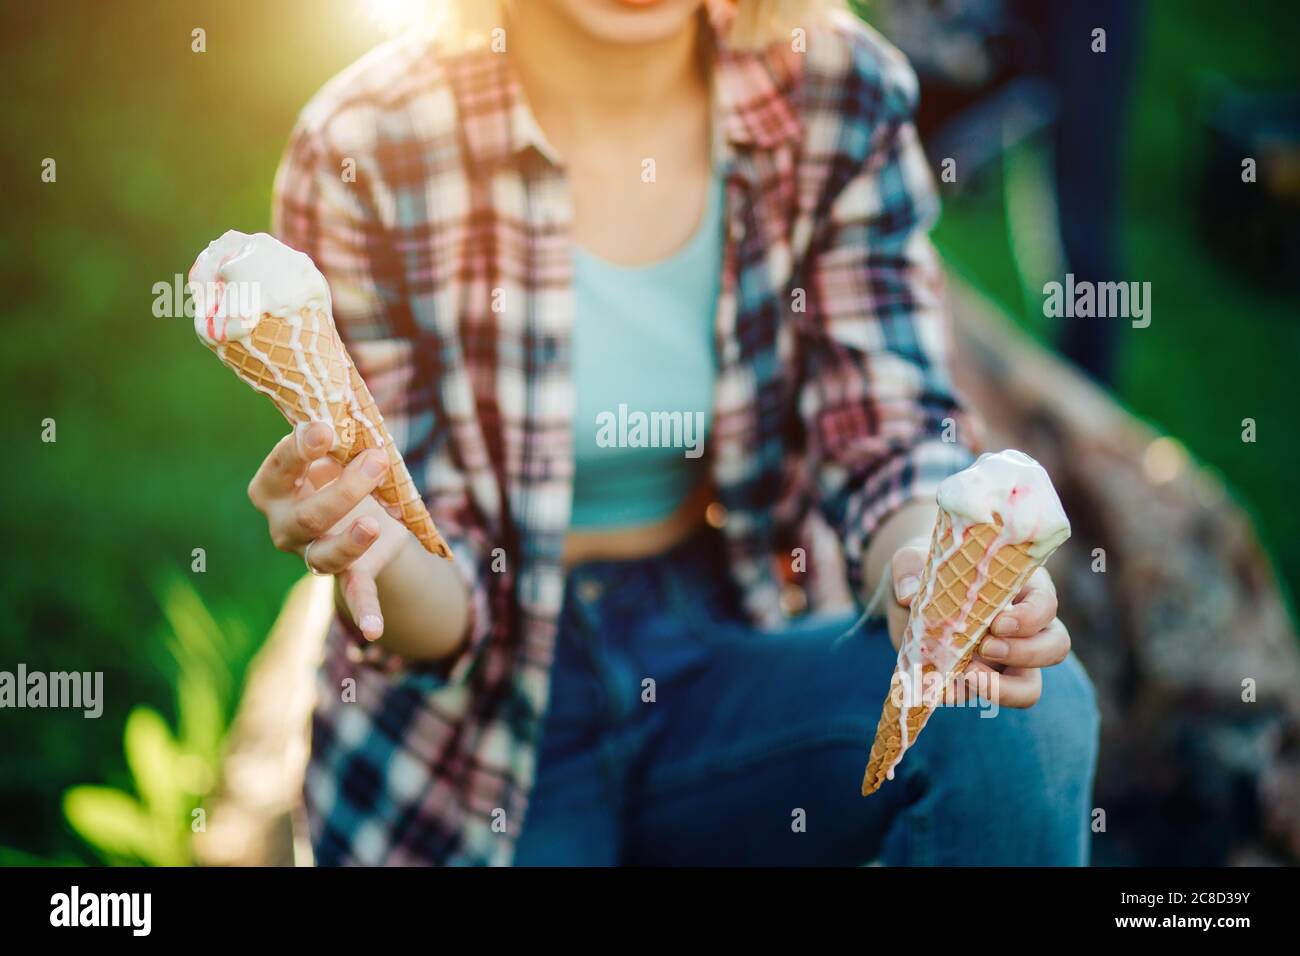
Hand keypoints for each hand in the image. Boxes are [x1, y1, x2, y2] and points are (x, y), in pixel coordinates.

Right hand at [247, 421, 413, 640]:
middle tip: (376, 460)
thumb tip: (352, 409)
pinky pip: (354, 594)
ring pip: (325, 555)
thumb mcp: (342, 448)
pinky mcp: (347, 573)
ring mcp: (310, 553)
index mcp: (274, 487)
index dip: (299, 448)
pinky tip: (375, 632)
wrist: (368, 505)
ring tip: (374, 525)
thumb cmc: (345, 465)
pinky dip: (365, 612)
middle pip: (307, 515)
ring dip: (350, 541)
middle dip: (342, 489)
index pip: (279, 468)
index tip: (325, 427)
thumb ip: (342, 435)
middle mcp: (284, 525)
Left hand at [888, 544, 1069, 708]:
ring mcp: (1006, 659)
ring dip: (1004, 689)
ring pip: (1030, 685)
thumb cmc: (922, 568)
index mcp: (1019, 587)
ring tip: (968, 676)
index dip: (1030, 618)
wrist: (906, 597)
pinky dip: (964, 697)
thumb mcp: (911, 560)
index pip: (1045, 603)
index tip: (998, 623)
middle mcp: (1023, 626)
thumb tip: (908, 594)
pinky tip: (940, 691)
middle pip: (1054, 646)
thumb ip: (910, 569)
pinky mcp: (981, 680)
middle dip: (1026, 653)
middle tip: (985, 648)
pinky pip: (986, 699)